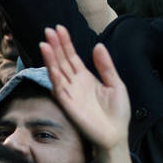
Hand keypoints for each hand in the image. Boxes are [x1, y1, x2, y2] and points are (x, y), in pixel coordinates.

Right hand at [40, 25, 132, 162]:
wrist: (116, 134)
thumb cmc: (117, 112)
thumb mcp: (116, 84)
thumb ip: (106, 66)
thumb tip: (98, 46)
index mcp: (85, 77)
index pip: (72, 57)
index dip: (66, 43)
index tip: (59, 28)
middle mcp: (74, 83)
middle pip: (62, 60)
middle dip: (56, 46)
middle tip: (49, 30)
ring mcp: (70, 93)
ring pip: (57, 71)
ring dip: (50, 58)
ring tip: (45, 43)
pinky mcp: (68, 104)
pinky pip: (59, 88)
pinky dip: (54, 76)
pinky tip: (52, 65)